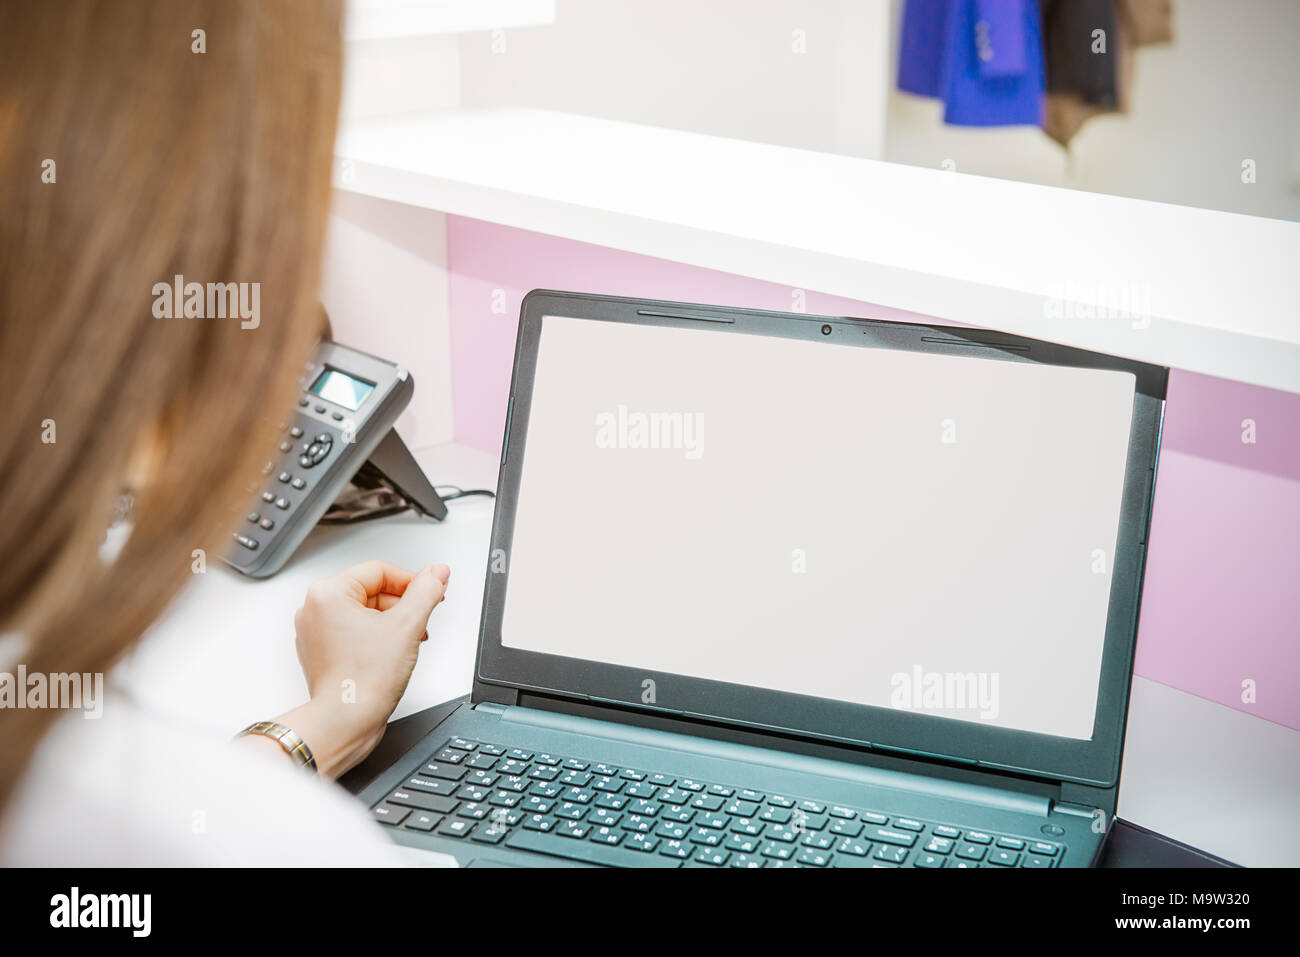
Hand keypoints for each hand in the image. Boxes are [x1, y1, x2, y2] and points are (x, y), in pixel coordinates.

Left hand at [250, 560, 449, 778]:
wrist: (345, 722)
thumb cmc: (363, 680)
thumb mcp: (407, 625)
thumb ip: (427, 591)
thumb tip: (438, 572)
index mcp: (327, 593)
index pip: (380, 570)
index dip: (412, 582)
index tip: (431, 594)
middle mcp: (314, 609)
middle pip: (372, 591)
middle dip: (402, 606)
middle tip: (421, 623)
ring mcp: (315, 632)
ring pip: (365, 612)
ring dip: (392, 623)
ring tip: (408, 642)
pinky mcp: (321, 652)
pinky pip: (354, 632)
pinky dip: (376, 638)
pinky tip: (391, 655)